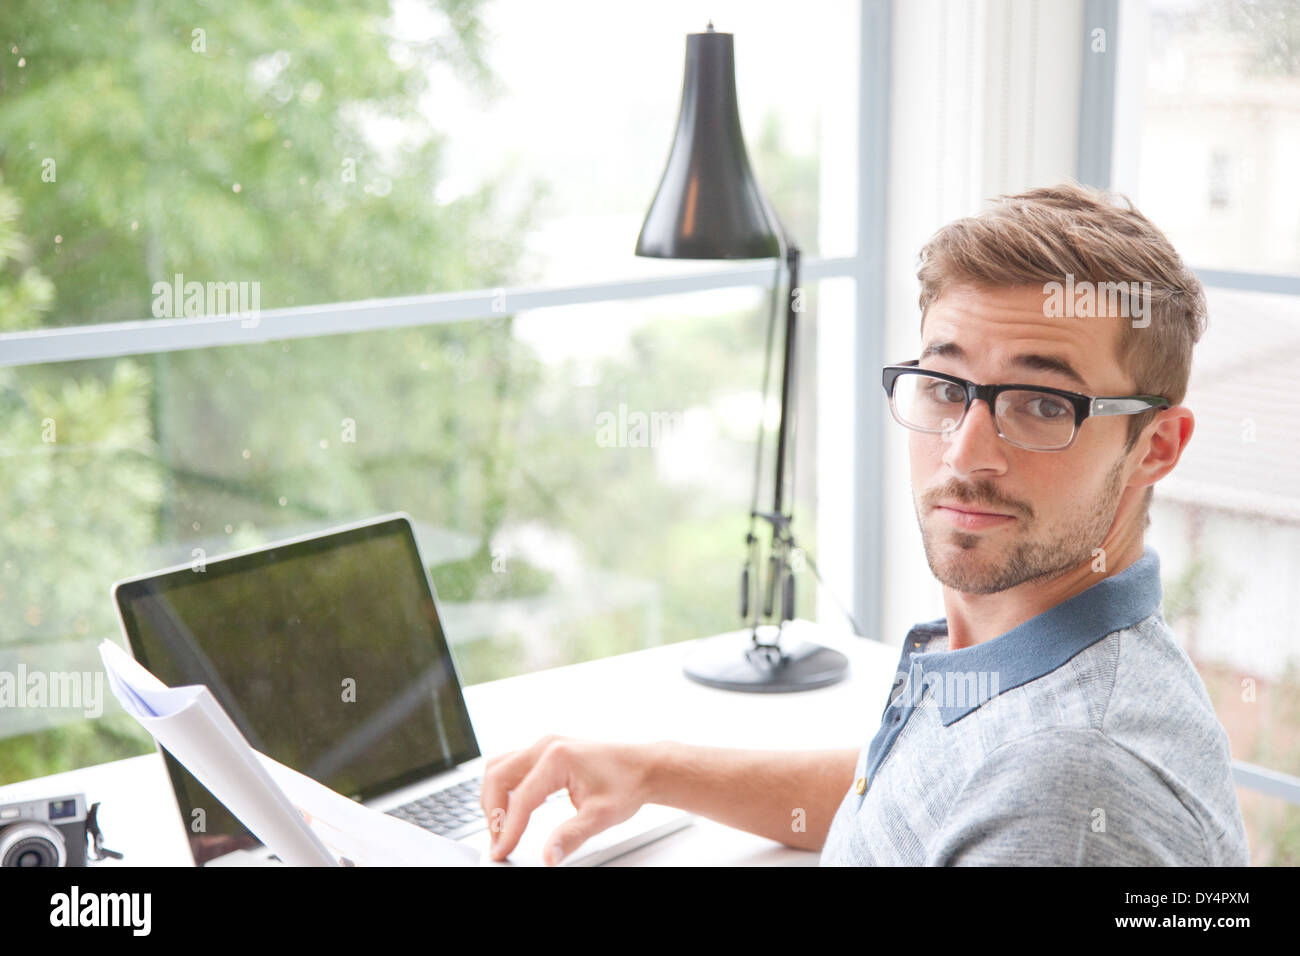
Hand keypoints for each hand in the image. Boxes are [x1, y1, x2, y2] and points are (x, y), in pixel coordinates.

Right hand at [480, 734, 652, 864]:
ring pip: (499, 767)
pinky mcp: (544, 750)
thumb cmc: (627, 784)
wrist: (643, 766)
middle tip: (498, 842)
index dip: (508, 829)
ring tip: (500, 828)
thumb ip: (571, 836)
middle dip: (493, 813)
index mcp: (558, 757)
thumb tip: (548, 857)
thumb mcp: (601, 816)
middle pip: (498, 776)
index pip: (521, 798)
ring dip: (494, 797)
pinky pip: (510, 764)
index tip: (501, 851)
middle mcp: (545, 745)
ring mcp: (543, 744)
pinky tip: (509, 808)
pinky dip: (503, 787)